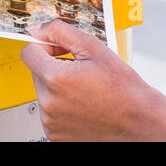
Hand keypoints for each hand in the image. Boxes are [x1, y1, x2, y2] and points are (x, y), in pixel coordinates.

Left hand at [19, 20, 165, 141]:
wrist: (137, 122)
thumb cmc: (121, 86)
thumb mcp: (94, 47)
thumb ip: (60, 32)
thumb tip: (37, 29)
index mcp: (54, 79)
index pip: (29, 52)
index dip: (45, 45)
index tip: (60, 49)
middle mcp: (48, 104)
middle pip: (36, 72)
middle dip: (53, 66)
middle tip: (80, 69)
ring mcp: (51, 123)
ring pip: (44, 93)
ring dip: (58, 88)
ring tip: (85, 90)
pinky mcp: (56, 136)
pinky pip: (51, 113)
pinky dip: (62, 107)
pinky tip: (83, 105)